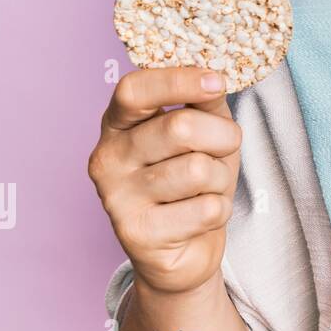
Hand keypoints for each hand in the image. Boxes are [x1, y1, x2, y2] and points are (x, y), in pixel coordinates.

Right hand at [87, 67, 242, 295]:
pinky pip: (206, 209)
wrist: (182, 252)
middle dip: (222, 138)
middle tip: (221, 152)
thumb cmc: (194, 183)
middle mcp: (108, 158)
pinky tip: (199, 218)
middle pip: (179, 127)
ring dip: (221, 179)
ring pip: (198, 170)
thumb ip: (205, 103)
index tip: (216, 82)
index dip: (178, 81)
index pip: (133, 90)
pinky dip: (219, 210)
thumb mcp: (205, 133)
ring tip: (206, 189)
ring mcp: (116, 198)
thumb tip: (213, 77)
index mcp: (118, 125)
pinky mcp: (136, 234)